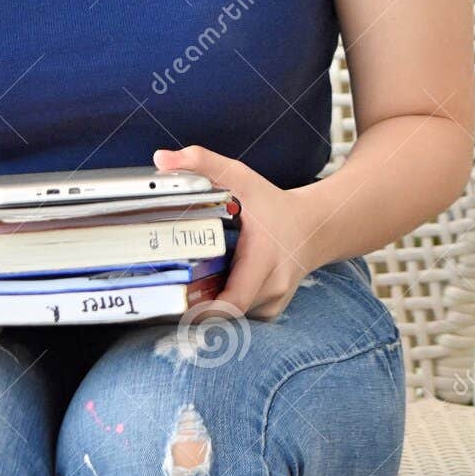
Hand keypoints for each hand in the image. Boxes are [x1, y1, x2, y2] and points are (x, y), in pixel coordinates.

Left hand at [153, 144, 319, 320]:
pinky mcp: (268, 311)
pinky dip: (220, 304)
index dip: (203, 309)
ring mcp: (272, 303)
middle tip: (164, 293)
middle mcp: (272, 287)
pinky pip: (237, 315)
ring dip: (205, 304)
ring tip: (182, 286)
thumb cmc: (272, 204)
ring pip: (229, 316)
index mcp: (265, 258)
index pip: (233, 299)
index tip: (174, 302)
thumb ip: (202, 163)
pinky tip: (207, 287)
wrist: (313, 227)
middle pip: (225, 311)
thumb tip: (161, 159)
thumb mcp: (240, 176)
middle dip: (194, 305)